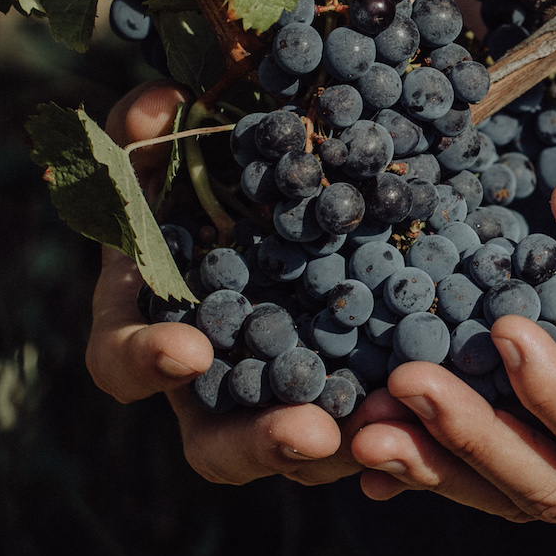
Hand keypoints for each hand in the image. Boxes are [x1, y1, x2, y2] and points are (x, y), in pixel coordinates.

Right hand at [84, 84, 361, 488]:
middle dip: (260, 442)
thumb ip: (150, 127)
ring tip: (387, 429)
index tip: (189, 351)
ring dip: (344, 447)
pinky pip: (364, 429)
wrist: (283, 200)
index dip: (146, 362)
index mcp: (148, 324)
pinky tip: (434, 408)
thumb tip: (161, 103)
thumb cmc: (202, 180)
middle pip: (217, 444)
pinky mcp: (340, 401)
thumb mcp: (172, 149)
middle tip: (310, 432)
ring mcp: (276, 403)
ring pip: (299, 452)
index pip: (122, 362)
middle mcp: (208, 386)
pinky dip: (396, 426)